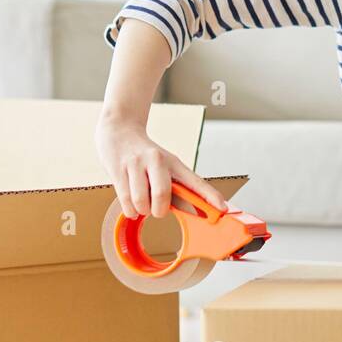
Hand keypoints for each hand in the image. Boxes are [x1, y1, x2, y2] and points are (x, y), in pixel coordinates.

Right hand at [94, 115, 227, 218]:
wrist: (119, 129)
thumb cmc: (145, 155)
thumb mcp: (164, 166)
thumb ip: (175, 187)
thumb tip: (191, 212)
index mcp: (174, 162)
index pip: (195, 181)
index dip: (210, 196)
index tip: (222, 208)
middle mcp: (157, 160)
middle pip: (162, 195)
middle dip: (159, 211)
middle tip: (157, 210)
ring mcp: (136, 164)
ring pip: (141, 202)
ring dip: (142, 211)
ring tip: (142, 204)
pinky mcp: (118, 169)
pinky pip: (126, 202)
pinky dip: (130, 211)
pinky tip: (131, 205)